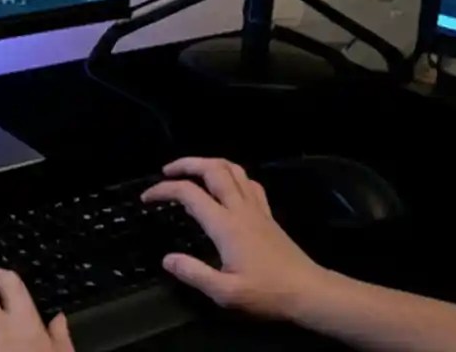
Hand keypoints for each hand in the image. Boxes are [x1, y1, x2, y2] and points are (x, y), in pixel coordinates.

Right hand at [142, 157, 331, 320]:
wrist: (308, 291)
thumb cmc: (267, 293)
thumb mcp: (225, 292)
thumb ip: (194, 273)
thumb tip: (167, 259)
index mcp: (226, 226)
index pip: (189, 194)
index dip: (164, 190)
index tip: (147, 197)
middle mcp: (241, 209)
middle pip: (213, 169)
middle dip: (187, 163)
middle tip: (167, 171)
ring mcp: (257, 209)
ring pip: (234, 169)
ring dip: (210, 163)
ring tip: (193, 170)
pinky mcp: (268, 215)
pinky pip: (249, 183)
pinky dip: (232, 175)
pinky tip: (227, 185)